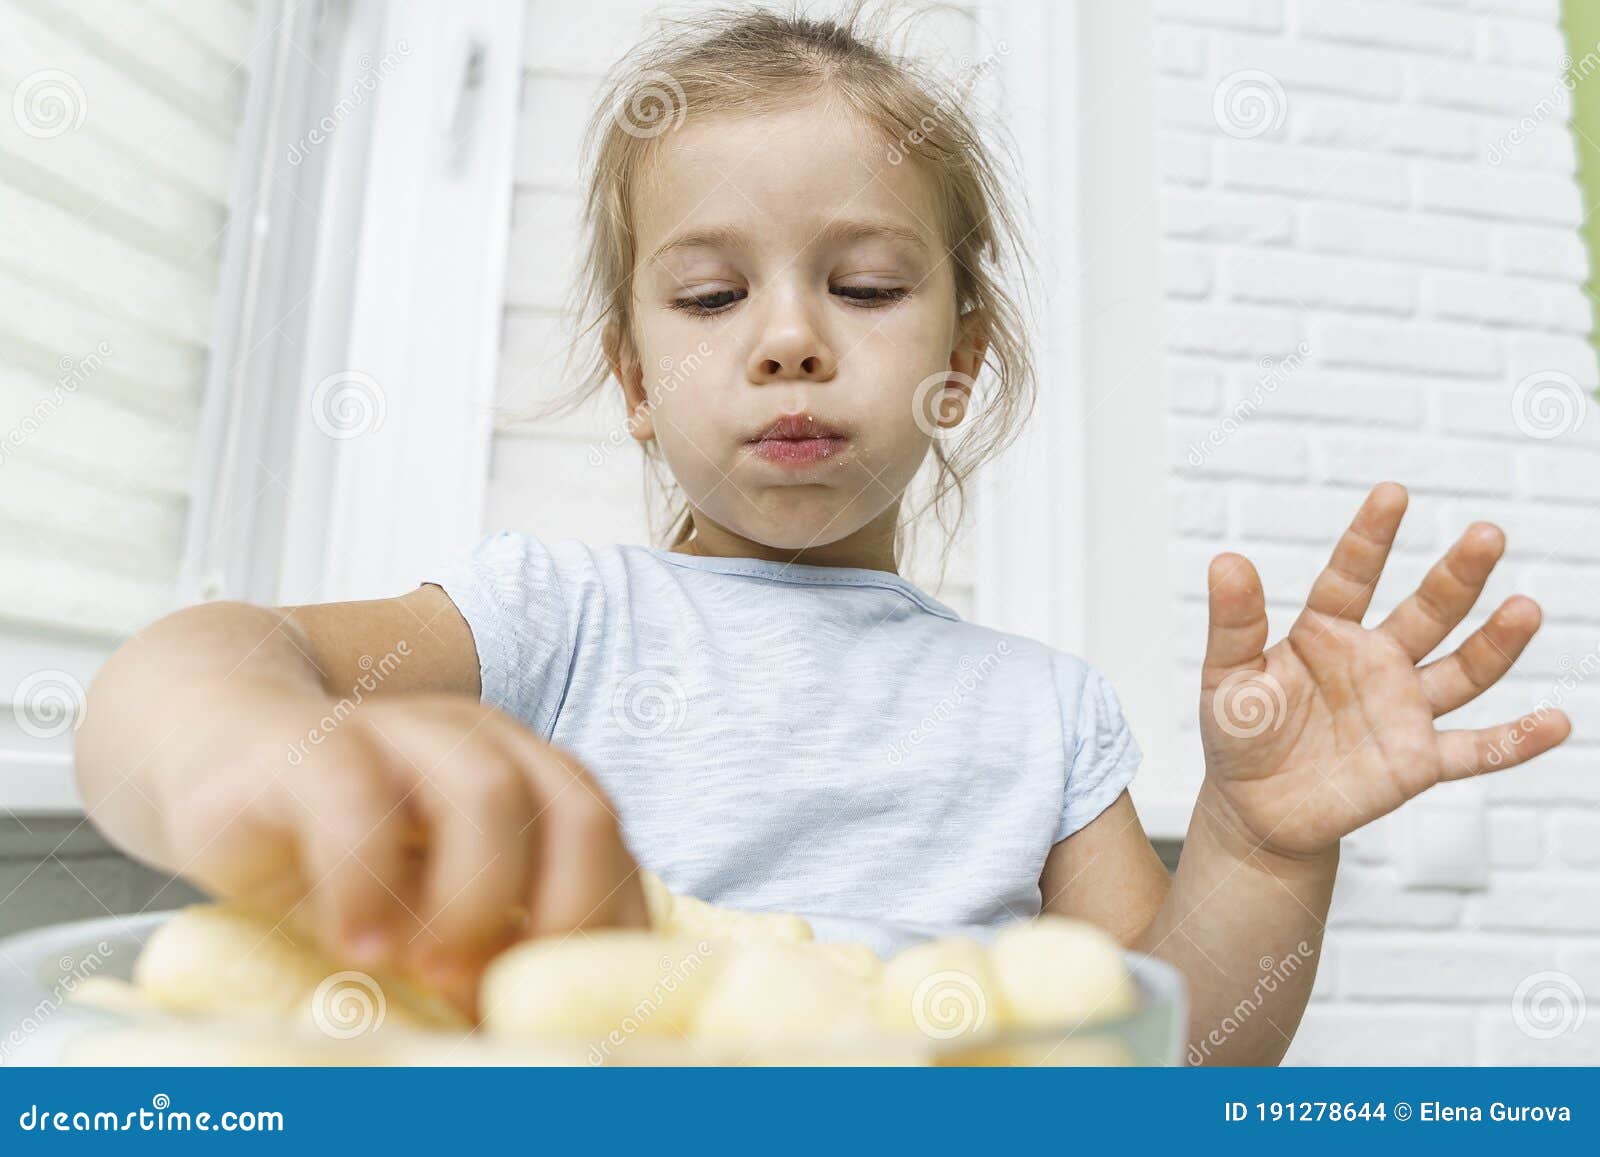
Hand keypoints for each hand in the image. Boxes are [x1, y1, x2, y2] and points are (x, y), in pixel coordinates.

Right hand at [154, 687, 646, 1010]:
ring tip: (433, 972)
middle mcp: (485, 744)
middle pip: (576, 810)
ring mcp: (405, 730)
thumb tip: (534, 1036)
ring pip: (486, 791)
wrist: (217, 750)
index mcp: (529, 775)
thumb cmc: (334, 843)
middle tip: (510, 993)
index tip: (580, 1006)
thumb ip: (481, 941)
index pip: (607, 841)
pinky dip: (369, 881)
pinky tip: (358, 946)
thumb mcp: (419, 899)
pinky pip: (357, 795)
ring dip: (476, 899)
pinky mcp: (313, 743)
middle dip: (564, 912)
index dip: (608, 921)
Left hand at [1197, 481, 1570, 861]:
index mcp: (1326, 632)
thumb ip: (1235, 623)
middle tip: (1487, 534)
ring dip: (1495, 643)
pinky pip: (1475, 750)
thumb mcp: (1227, 677)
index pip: (1352, 575)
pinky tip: (1554, 723)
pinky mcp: (1417, 761)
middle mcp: (1375, 660)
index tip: (1393, 493)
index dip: (1371, 537)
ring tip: (1525, 608)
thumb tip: (1226, 561)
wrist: (1255, 807)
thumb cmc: (1239, 734)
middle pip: (1426, 611)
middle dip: (1456, 575)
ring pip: (1461, 670)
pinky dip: (1514, 741)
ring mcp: (1403, 709)